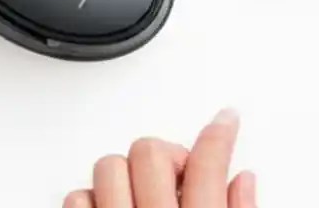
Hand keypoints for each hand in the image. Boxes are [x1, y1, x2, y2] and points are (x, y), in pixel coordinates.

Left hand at [64, 109, 256, 207]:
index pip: (209, 164)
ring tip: (142, 190)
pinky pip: (76, 199)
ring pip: (109, 167)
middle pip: (152, 153)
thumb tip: (242, 182)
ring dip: (127, 174)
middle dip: (168, 155)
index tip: (225, 119)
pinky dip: (91, 198)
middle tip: (180, 171)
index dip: (220, 133)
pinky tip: (111, 206)